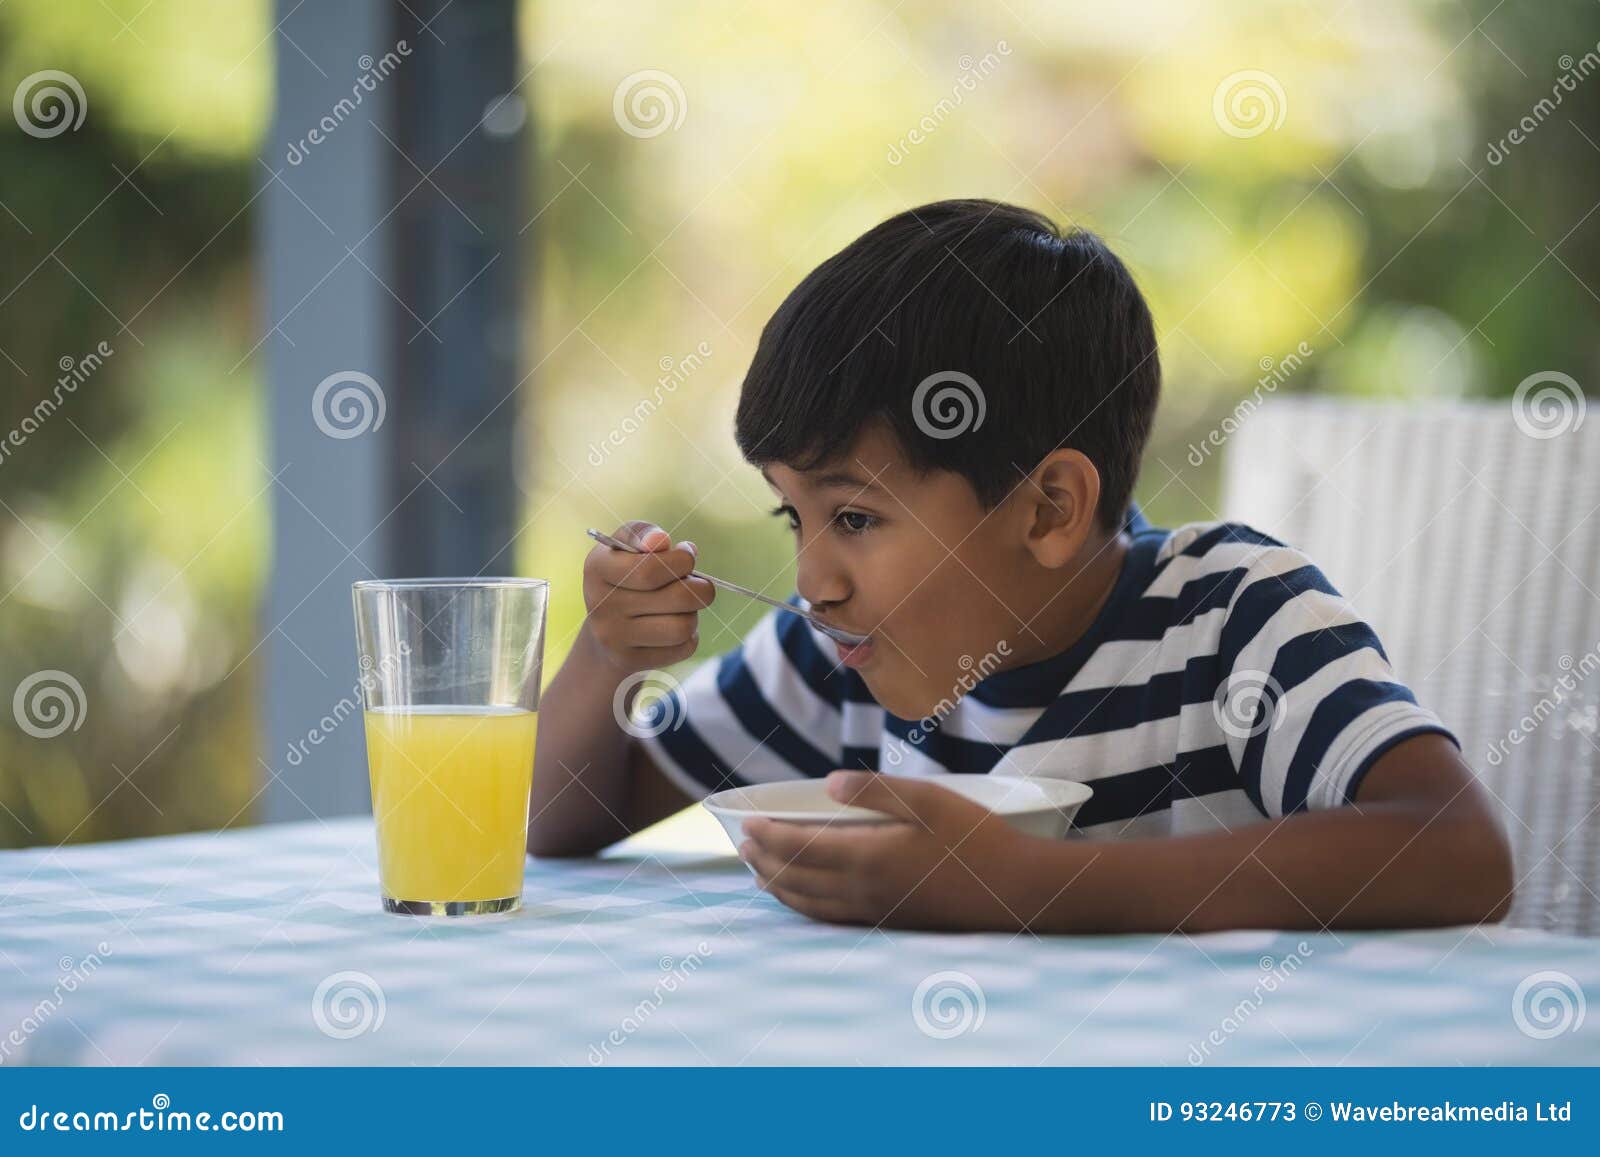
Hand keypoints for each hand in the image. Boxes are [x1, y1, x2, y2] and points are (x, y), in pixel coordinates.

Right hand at [582, 521, 715, 672]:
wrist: (605, 631)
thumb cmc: (626, 576)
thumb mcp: (628, 546)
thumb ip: (644, 533)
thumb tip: (660, 540)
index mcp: (597, 568)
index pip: (652, 569)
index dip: (682, 561)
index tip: (686, 556)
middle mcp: (601, 605)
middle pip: (678, 597)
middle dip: (700, 587)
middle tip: (694, 583)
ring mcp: (613, 637)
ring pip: (684, 626)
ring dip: (693, 613)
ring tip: (681, 606)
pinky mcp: (630, 661)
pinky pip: (683, 648)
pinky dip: (689, 636)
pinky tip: (672, 627)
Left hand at [739, 771, 1036, 930]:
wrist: (1014, 892)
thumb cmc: (975, 839)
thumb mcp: (928, 800)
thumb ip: (875, 790)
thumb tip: (828, 784)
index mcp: (867, 857)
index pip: (798, 847)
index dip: (767, 836)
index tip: (746, 823)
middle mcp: (862, 890)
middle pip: (795, 878)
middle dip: (764, 861)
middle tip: (742, 846)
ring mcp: (875, 911)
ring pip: (809, 903)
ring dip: (779, 886)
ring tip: (759, 874)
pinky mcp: (889, 922)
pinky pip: (831, 917)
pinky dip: (805, 907)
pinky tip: (806, 900)